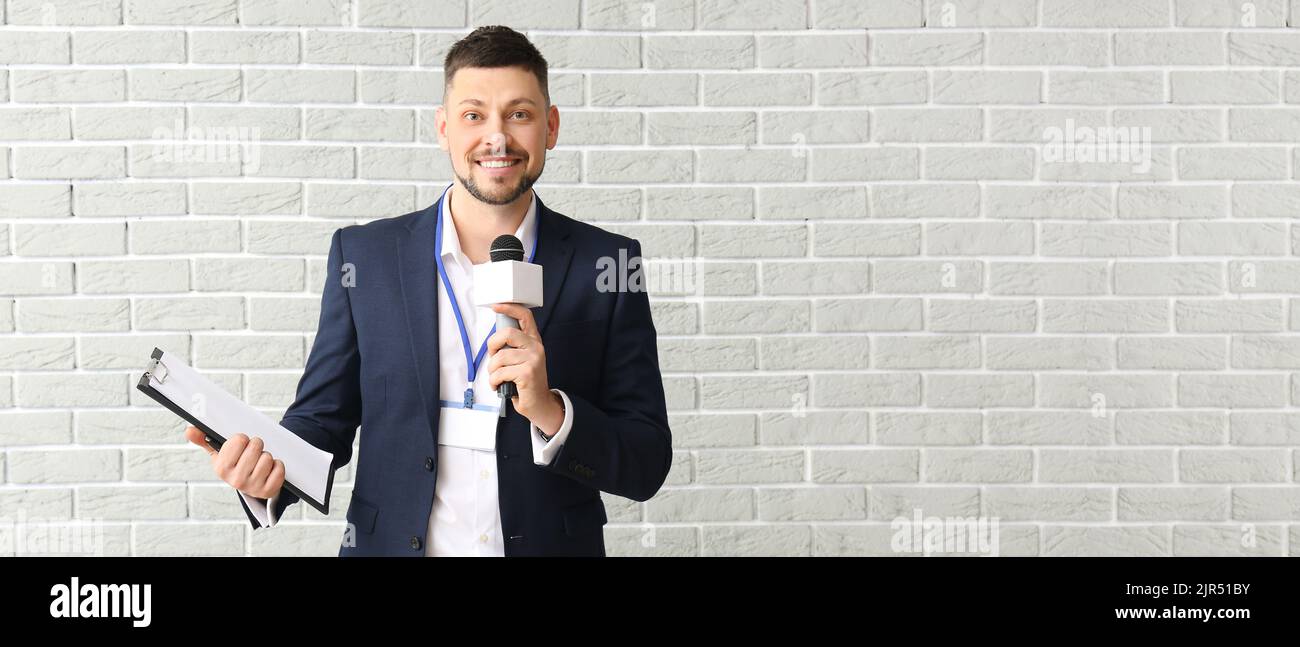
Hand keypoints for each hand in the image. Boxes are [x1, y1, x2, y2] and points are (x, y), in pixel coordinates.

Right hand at [185, 426, 284, 499]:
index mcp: (221, 468)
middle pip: (256, 445)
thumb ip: (203, 440)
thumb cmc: (233, 465)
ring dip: (267, 456)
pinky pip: (279, 468)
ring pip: (268, 457)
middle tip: (251, 453)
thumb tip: (189, 430)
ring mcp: (252, 487)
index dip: (242, 439)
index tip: (239, 445)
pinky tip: (269, 470)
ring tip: (259, 462)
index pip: (239, 439)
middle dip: (256, 445)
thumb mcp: (218, 453)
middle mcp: (236, 480)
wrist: (249, 486)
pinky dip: (277, 465)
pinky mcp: (268, 491)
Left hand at [486, 303, 563, 433]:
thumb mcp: (522, 360)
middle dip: (493, 346)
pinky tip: (499, 386)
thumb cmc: (526, 382)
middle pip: (507, 333)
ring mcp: (533, 359)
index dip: (509, 308)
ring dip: (492, 371)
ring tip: (497, 378)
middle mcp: (536, 347)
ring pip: (500, 357)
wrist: (539, 404)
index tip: (496, 306)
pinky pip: (500, 373)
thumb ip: (512, 347)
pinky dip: (494, 381)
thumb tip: (494, 340)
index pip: (525, 316)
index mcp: (533, 341)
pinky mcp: (527, 373)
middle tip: (493, 359)